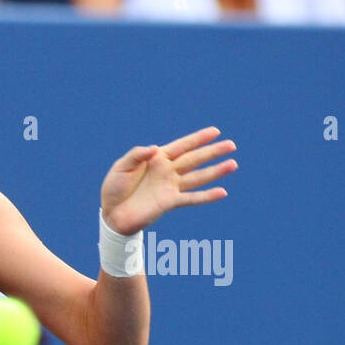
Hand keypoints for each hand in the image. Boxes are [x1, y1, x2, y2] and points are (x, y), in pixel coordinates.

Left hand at [100, 126, 236, 234]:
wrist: (111, 214)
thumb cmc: (114, 188)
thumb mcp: (121, 167)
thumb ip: (137, 155)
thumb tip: (155, 148)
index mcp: (157, 159)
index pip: (181, 146)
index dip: (198, 139)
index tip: (215, 131)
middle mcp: (167, 171)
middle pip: (194, 159)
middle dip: (212, 152)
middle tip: (231, 145)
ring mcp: (170, 187)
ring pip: (197, 177)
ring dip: (215, 171)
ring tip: (233, 164)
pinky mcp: (170, 202)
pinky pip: (191, 198)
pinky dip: (206, 196)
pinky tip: (222, 192)